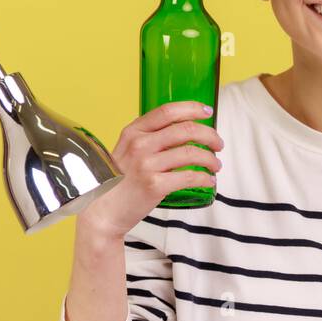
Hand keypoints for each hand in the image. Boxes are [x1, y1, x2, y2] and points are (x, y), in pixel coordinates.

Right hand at [79, 100, 223, 240]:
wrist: (103, 211)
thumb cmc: (118, 182)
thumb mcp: (126, 151)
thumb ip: (148, 139)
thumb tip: (182, 131)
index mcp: (133, 132)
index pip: (168, 111)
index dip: (192, 109)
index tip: (207, 112)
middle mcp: (140, 145)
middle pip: (186, 130)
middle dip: (210, 135)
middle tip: (218, 144)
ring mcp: (147, 165)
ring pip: (192, 153)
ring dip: (211, 159)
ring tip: (216, 166)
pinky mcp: (155, 186)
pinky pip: (189, 177)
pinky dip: (204, 178)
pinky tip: (208, 181)